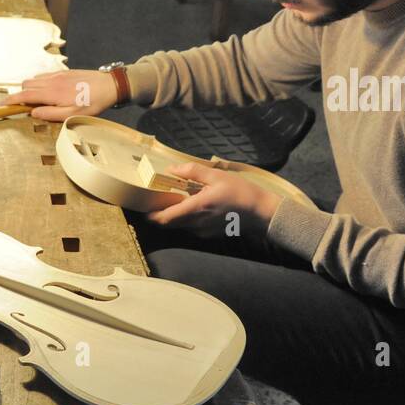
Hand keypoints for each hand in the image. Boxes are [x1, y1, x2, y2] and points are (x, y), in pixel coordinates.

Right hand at [4, 69, 117, 121]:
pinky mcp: (63, 72)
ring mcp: (57, 74)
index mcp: (52, 93)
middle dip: (20, 94)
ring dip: (30, 88)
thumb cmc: (93, 103)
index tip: (2, 104)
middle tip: (24, 106)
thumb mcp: (72, 115)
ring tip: (37, 100)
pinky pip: (44, 76)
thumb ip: (50, 114)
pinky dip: (40, 83)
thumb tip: (32, 112)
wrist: (110, 85)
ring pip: (34, 79)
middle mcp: (52, 81)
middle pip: (26, 85)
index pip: (25, 95)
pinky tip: (48, 92)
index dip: (11, 99)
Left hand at [146, 162, 281, 235]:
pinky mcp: (209, 235)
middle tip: (156, 200)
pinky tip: (194, 206)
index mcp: (196, 208)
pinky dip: (187, 219)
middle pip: (169, 224)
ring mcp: (202, 232)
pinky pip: (191, 228)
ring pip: (179, 226)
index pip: (165, 218)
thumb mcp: (217, 176)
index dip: (151, 215)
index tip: (144, 206)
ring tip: (176, 200)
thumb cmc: (241, 192)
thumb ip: (192, 172)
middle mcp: (196, 224)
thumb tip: (171, 169)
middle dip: (159, 214)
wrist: (261, 212)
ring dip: (174, 216)